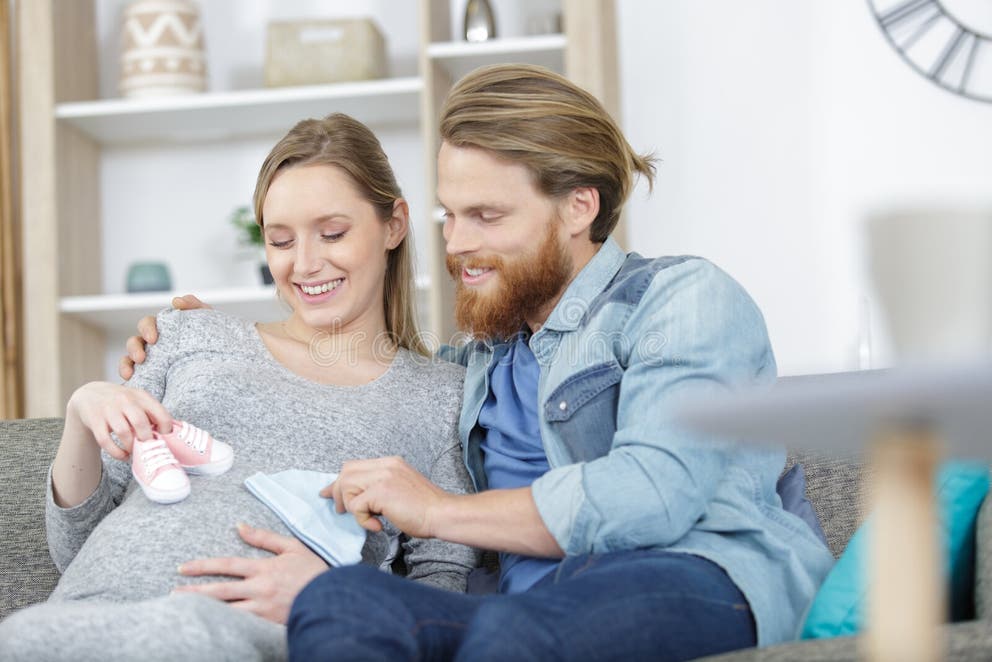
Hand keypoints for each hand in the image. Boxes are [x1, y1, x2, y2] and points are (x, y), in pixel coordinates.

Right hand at [66, 382, 172, 459]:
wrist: (89, 395)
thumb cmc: (121, 402)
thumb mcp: (137, 400)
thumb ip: (151, 412)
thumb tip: (170, 433)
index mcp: (140, 396)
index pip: (159, 412)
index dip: (166, 428)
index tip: (164, 437)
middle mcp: (125, 401)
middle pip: (141, 422)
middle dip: (147, 439)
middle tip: (148, 448)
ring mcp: (109, 410)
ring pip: (124, 433)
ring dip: (131, 447)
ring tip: (135, 452)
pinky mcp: (95, 421)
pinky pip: (106, 441)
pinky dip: (116, 452)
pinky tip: (123, 455)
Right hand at [118, 294, 211, 379]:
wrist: (223, 359)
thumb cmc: (211, 337)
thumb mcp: (206, 319)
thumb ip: (193, 305)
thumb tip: (177, 301)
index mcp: (163, 329)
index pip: (148, 324)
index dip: (147, 329)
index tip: (153, 339)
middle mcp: (153, 344)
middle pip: (134, 341)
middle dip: (134, 348)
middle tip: (142, 357)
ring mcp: (150, 360)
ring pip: (129, 359)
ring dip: (126, 363)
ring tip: (130, 372)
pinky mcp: (150, 376)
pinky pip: (134, 376)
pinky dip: (128, 376)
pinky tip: (129, 381)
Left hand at [174, 523, 328, 623]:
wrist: (332, 598)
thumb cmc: (312, 571)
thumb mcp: (292, 547)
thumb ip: (264, 537)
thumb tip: (240, 526)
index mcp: (263, 568)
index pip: (226, 565)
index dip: (202, 566)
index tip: (183, 568)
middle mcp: (259, 589)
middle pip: (219, 591)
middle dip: (194, 592)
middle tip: (173, 594)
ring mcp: (262, 610)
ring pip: (225, 612)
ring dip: (204, 611)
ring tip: (183, 613)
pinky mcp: (267, 625)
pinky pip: (240, 627)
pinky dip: (223, 626)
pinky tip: (210, 627)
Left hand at [324, 456, 449, 538]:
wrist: (442, 514)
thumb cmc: (424, 509)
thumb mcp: (400, 489)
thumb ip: (379, 488)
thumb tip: (354, 498)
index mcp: (391, 463)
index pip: (354, 466)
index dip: (339, 481)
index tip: (328, 493)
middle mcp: (386, 465)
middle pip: (346, 472)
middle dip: (338, 492)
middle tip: (341, 510)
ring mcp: (383, 476)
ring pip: (347, 486)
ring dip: (352, 507)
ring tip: (368, 518)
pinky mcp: (381, 491)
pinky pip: (356, 506)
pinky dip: (362, 520)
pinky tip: (377, 525)